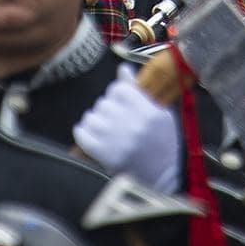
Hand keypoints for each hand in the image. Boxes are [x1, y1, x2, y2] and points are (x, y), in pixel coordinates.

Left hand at [72, 67, 180, 191]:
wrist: (162, 177)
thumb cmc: (162, 143)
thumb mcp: (160, 114)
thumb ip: (139, 91)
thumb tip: (122, 69)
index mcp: (148, 112)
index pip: (118, 89)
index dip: (116, 94)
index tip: (120, 103)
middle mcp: (132, 124)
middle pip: (103, 103)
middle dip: (106, 109)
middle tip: (113, 119)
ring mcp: (117, 140)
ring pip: (90, 117)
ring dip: (94, 121)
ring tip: (104, 129)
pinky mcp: (105, 155)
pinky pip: (82, 134)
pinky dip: (83, 133)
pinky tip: (90, 136)